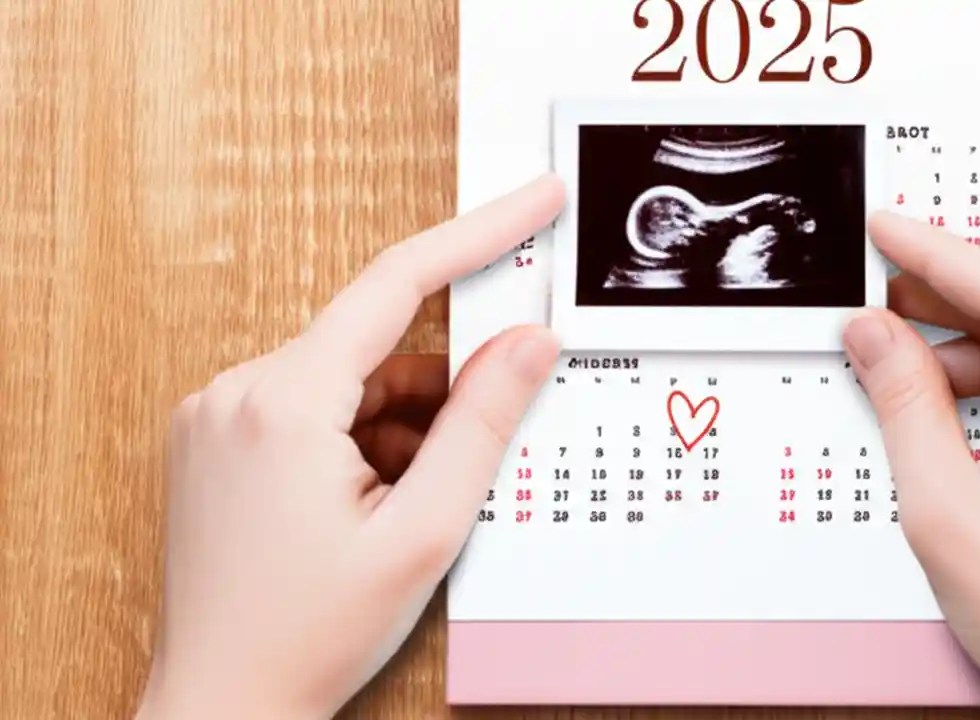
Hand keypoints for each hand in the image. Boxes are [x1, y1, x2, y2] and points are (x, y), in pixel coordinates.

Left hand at [137, 176, 565, 718]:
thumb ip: (482, 424)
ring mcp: (221, 415)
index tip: (532, 200)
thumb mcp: (422, 531)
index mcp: (284, 401)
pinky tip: (372, 505)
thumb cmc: (307, 635)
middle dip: (439, 395)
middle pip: (379, 344)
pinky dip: (363, 440)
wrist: (223, 707)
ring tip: (403, 512)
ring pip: (351, 381)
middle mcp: (238, 391)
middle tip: (462, 465)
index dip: (478, 234)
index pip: (397, 282)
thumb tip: (530, 342)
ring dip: (401, 427)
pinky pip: (316, 407)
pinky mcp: (220, 438)